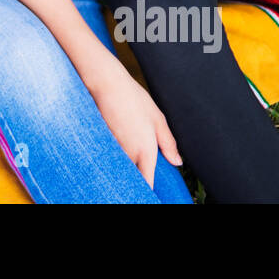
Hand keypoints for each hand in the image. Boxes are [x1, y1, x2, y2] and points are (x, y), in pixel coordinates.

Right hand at [79, 58, 182, 188]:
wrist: (106, 83)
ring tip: (127, 156)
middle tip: (139, 177)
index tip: (149, 195)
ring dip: (123, 168)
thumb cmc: (134, 98)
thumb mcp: (158, 118)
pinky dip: (112, 157)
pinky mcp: (101, 142)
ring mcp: (113, 149)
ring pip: (119, 167)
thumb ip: (169, 143)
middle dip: (135, 181)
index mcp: (146, 151)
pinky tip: (115, 144)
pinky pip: (109, 156)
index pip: (147, 182)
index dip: (147, 192)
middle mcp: (128, 154)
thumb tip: (177, 162)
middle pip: (132, 177)